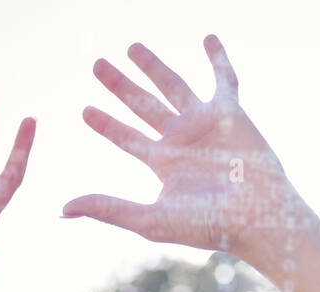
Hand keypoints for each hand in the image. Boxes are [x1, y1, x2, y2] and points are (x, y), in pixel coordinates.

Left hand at [62, 35, 308, 266]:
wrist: (257, 217)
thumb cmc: (208, 226)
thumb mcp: (150, 219)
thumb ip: (107, 209)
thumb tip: (62, 209)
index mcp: (163, 165)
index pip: (126, 138)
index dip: (105, 124)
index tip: (84, 110)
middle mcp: (181, 141)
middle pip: (142, 105)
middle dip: (119, 85)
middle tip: (97, 64)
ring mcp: (204, 124)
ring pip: (172, 86)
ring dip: (153, 65)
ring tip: (132, 46)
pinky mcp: (230, 112)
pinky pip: (223, 79)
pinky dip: (218, 59)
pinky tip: (209, 38)